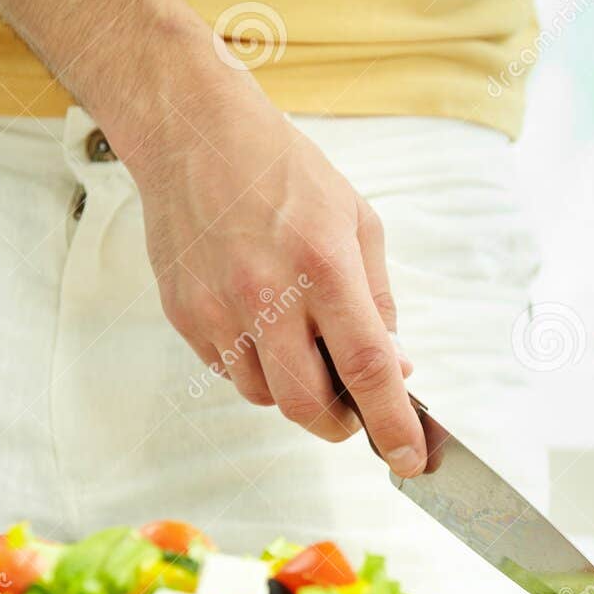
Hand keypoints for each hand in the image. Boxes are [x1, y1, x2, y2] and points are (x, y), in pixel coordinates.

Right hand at [123, 83, 424, 475]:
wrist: (192, 136)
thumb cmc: (281, 172)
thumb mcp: (356, 221)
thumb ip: (378, 302)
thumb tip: (395, 370)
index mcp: (324, 266)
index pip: (366, 367)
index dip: (392, 424)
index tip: (410, 458)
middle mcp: (267, 293)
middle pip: (308, 405)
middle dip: (340, 424)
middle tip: (354, 410)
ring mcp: (219, 309)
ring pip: (265, 397)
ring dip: (293, 390)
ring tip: (298, 339)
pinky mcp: (184, 316)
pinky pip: (229, 372)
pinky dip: (255, 365)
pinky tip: (259, 320)